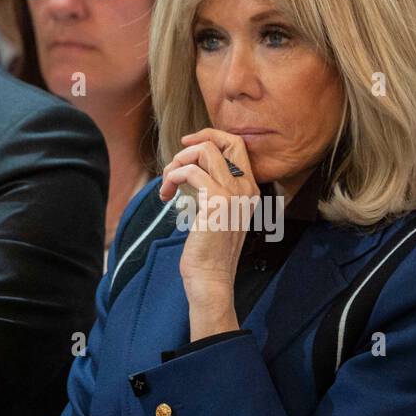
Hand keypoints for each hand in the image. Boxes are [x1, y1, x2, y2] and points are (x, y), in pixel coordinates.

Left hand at [159, 129, 259, 341]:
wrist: (211, 278)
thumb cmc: (208, 249)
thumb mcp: (215, 213)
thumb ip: (211, 188)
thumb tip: (189, 165)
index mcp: (249, 189)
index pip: (237, 145)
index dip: (210, 137)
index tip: (188, 145)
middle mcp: (246, 188)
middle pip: (224, 142)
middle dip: (194, 144)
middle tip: (175, 163)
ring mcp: (234, 194)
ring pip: (204, 152)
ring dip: (178, 162)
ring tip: (168, 183)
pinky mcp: (217, 202)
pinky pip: (190, 172)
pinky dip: (172, 178)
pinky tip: (166, 196)